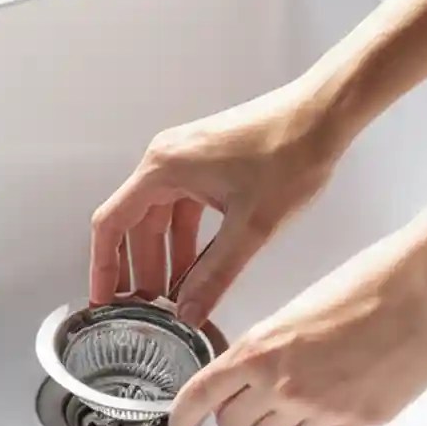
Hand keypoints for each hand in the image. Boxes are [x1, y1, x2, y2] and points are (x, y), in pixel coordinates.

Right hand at [89, 81, 351, 325]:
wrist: (324, 113)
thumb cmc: (291, 151)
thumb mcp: (252, 226)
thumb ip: (215, 275)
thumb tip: (189, 311)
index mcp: (163, 169)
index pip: (111, 223)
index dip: (103, 266)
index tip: (102, 299)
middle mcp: (167, 160)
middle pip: (135, 224)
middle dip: (138, 270)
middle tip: (140, 311)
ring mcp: (187, 160)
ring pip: (161, 218)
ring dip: (164, 258)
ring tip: (169, 300)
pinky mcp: (208, 163)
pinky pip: (184, 208)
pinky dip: (186, 241)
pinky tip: (195, 270)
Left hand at [169, 219, 426, 425]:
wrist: (426, 289)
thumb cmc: (369, 283)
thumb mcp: (297, 308)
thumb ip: (270, 346)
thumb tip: (258, 371)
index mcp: (262, 349)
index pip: (204, 393)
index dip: (185, 411)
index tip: (178, 420)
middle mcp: (286, 386)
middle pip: (238, 423)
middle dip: (242, 408)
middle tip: (259, 387)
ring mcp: (324, 409)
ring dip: (289, 411)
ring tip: (320, 371)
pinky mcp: (360, 422)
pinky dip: (333, 413)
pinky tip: (353, 377)